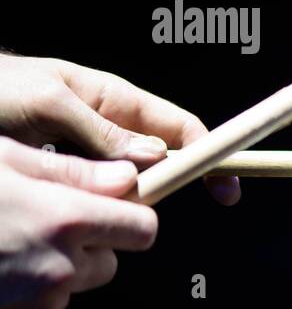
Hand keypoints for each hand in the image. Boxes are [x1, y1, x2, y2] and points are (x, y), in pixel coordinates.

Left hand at [0, 54, 239, 204]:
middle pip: (159, 165)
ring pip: (124, 186)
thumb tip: (155, 157)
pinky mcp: (64, 173)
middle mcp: (109, 127)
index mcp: (115, 99)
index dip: (211, 157)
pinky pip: (92, 195)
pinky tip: (70, 210)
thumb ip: (100, 130)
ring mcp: (87, 152)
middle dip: (157, 190)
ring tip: (84, 204)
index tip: (226, 190)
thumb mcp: (48, 104)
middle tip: (132, 210)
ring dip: (116, 202)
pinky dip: (90, 207)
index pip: (182, 128)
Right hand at [0, 138, 157, 308]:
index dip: (127, 219)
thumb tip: (126, 177)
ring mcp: (35, 307)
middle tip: (35, 226)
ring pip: (70, 291)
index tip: (109, 211)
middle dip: (85, 248)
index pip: (142, 230)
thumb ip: (71, 173)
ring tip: (0, 250)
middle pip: (107, 264)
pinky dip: (21, 308)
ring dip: (50, 276)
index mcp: (63, 220)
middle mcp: (58, 269)